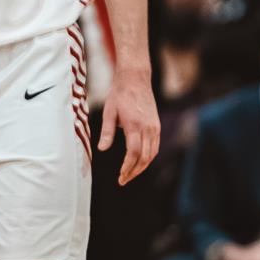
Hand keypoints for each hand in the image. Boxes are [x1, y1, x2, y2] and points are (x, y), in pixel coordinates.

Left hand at [103, 67, 159, 185]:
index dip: (127, 167)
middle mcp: (147, 127)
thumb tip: (102, 149)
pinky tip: (139, 162)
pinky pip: (155, 146)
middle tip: (123, 180)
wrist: (135, 79)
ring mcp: (154, 126)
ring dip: (142, 167)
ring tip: (130, 174)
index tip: (120, 176)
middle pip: (144, 157)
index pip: (133, 153)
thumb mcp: (109, 112)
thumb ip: (107, 132)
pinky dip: (148, 157)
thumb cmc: (119, 94)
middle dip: (134, 171)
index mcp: (134, 125)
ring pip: (152, 154)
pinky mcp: (157, 125)